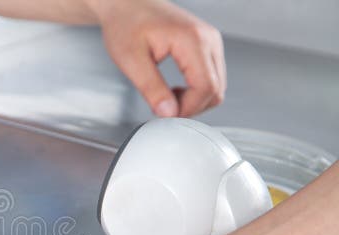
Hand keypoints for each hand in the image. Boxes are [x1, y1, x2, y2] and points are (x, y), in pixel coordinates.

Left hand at [90, 0, 225, 116]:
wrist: (127, 4)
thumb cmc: (126, 24)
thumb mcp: (130, 60)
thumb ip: (151, 88)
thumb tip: (168, 113)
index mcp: (192, 40)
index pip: (206, 87)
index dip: (187, 109)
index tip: (164, 116)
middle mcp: (208, 39)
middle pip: (216, 89)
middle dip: (191, 107)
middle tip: (163, 110)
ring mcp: (210, 41)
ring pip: (216, 85)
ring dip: (193, 100)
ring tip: (165, 97)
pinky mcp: (206, 46)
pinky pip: (210, 77)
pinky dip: (195, 90)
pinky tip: (173, 90)